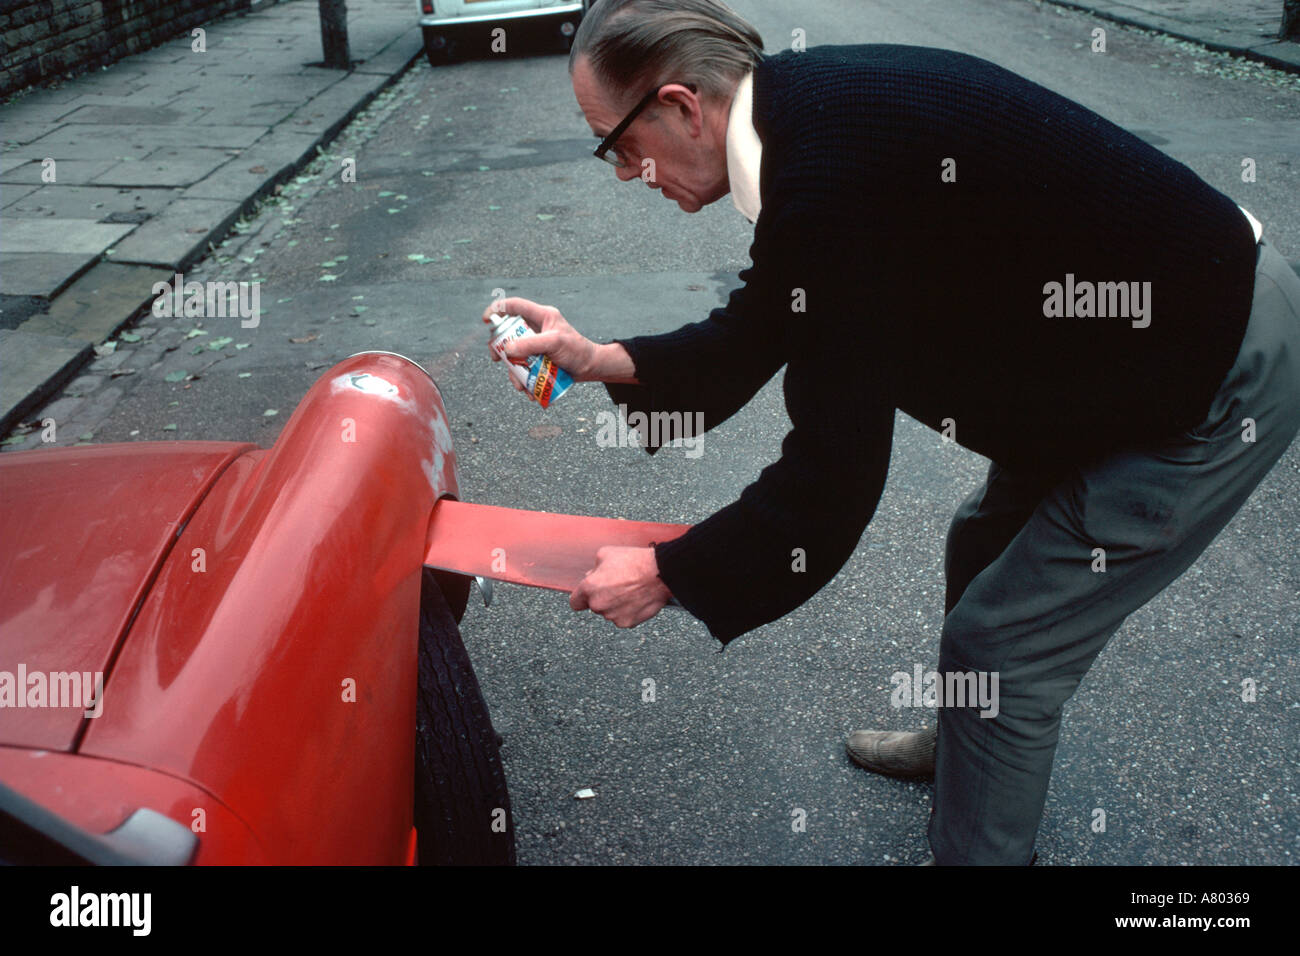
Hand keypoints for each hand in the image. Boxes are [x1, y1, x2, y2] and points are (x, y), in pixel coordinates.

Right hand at [482, 297, 599, 381]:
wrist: (589, 368)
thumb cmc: (577, 350)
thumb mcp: (554, 343)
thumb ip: (531, 344)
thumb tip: (508, 350)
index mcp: (541, 316)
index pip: (514, 306)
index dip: (497, 309)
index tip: (486, 321)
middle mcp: (535, 328)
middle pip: (508, 333)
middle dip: (500, 348)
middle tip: (497, 359)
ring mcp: (535, 344)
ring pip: (513, 354)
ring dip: (513, 371)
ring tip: (520, 386)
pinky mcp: (536, 359)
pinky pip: (522, 367)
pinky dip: (522, 379)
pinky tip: (528, 391)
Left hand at [570, 546, 672, 627]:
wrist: (659, 573)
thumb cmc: (634, 562)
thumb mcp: (606, 554)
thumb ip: (594, 568)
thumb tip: (592, 576)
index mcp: (590, 588)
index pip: (575, 602)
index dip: (582, 598)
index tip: (588, 595)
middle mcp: (598, 605)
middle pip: (595, 606)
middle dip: (603, 598)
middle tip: (618, 586)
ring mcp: (613, 615)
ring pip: (610, 613)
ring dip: (616, 605)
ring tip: (630, 590)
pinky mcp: (627, 622)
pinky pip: (623, 618)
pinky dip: (628, 611)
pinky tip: (636, 599)